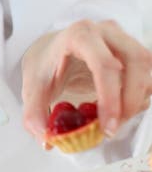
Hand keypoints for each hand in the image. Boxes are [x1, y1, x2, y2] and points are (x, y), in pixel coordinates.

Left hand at [21, 20, 151, 145]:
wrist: (49, 48)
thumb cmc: (45, 64)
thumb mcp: (33, 86)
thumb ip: (34, 112)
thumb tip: (46, 140)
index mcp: (79, 35)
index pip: (104, 64)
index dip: (110, 97)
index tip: (107, 126)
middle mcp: (105, 31)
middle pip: (136, 61)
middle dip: (130, 99)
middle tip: (114, 127)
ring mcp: (122, 38)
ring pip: (146, 65)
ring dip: (138, 98)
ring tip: (116, 120)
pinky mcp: (131, 50)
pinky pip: (148, 72)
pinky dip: (141, 94)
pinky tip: (122, 110)